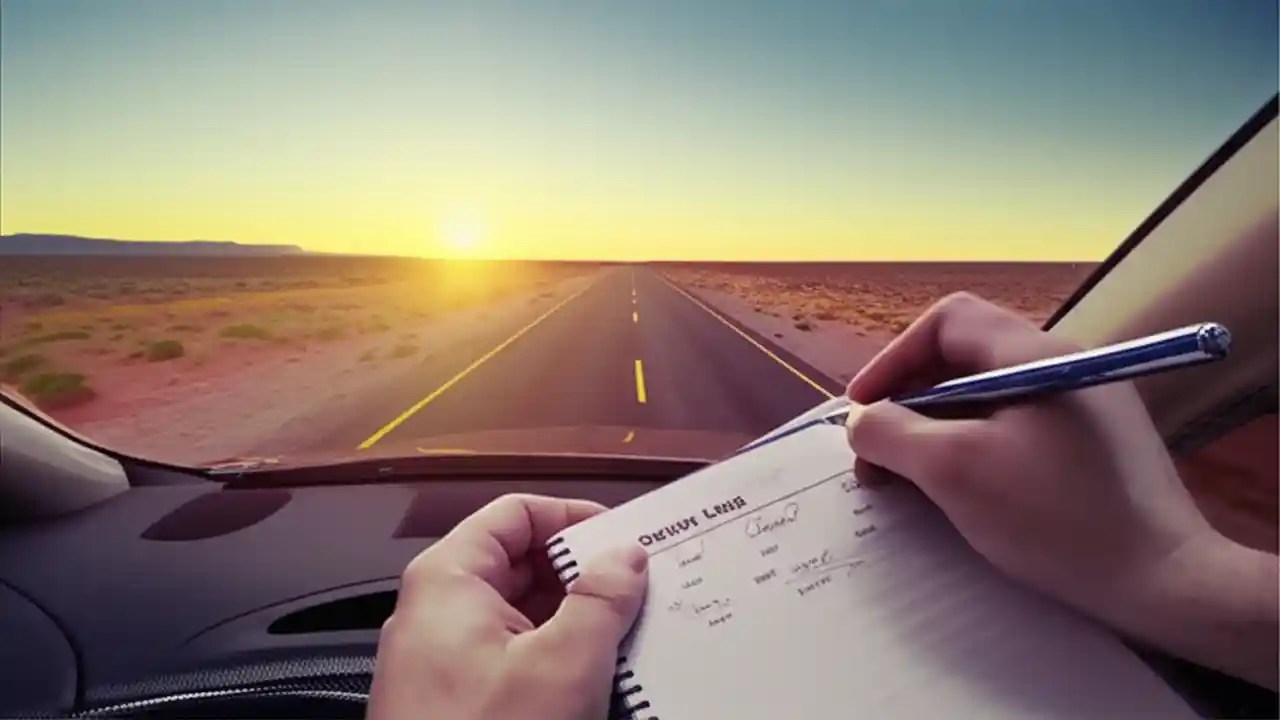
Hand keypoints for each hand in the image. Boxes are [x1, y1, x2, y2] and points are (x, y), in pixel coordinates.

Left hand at [368, 494, 647, 719]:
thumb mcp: (562, 668)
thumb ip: (600, 602)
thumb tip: (624, 561)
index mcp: (448, 581)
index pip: (515, 513)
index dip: (572, 518)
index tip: (623, 538)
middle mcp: (438, 613)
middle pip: (520, 563)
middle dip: (583, 576)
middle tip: (639, 590)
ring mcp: (444, 661)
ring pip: (520, 616)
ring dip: (576, 622)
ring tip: (628, 638)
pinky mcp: (456, 702)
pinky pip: (512, 659)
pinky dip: (555, 660)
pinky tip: (598, 681)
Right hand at [844, 293, 1276, 688]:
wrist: (1164, 582)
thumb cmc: (1054, 517)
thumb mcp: (954, 470)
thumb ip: (893, 433)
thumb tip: (861, 420)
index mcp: (1035, 355)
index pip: (946, 323)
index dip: (893, 359)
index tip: (863, 410)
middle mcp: (1065, 367)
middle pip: (965, 361)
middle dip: (909, 402)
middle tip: (878, 455)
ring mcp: (1087, 408)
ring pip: (989, 400)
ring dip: (938, 432)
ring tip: (910, 482)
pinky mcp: (1096, 449)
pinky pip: (1017, 431)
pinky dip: (975, 451)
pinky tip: (962, 495)